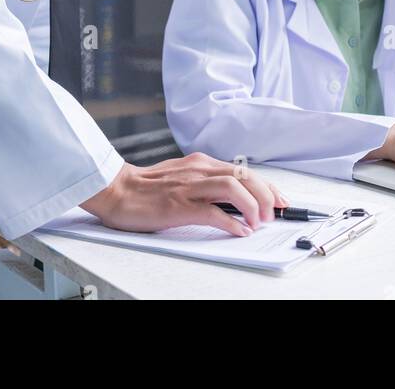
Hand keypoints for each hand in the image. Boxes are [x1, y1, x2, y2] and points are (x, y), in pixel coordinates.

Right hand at [80, 153, 288, 236]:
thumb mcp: (182, 175)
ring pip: (233, 188)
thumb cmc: (147, 187)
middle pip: (244, 175)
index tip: (280, 200)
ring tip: (260, 222)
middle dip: (267, 195)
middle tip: (276, 213)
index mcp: (200, 163)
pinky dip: (231, 222)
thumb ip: (206, 181)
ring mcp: (188, 187)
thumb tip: (234, 196)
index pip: (243, 170)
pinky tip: (239, 231)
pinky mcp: (178, 206)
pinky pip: (212, 212)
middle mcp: (198, 170)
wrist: (115, 189)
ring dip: (253, 206)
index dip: (266, 186)